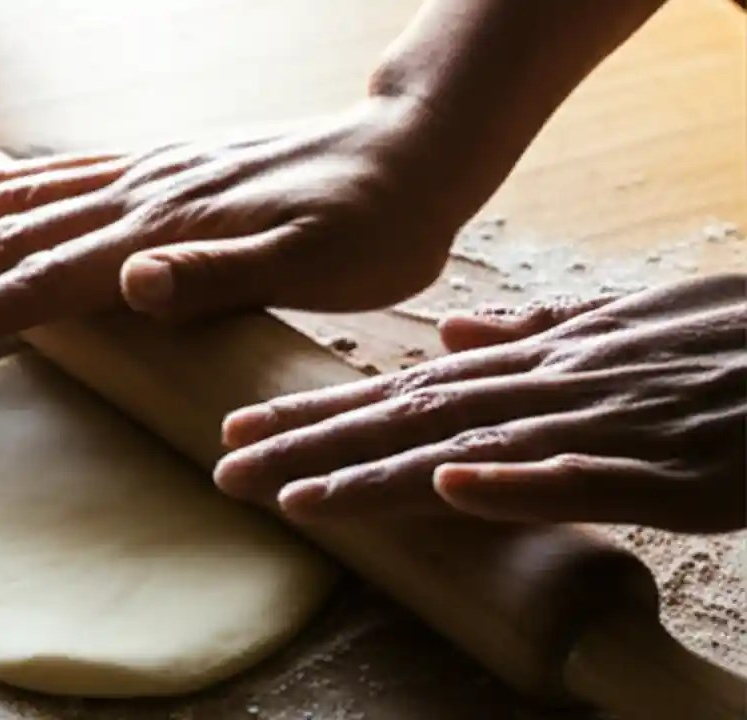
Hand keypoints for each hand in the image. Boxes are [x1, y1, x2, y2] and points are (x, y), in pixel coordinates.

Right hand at [0, 94, 486, 357]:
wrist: (416, 146)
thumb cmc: (379, 223)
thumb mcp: (319, 264)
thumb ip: (221, 276)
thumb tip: (128, 281)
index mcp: (165, 231)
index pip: (45, 279)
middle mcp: (140, 196)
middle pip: (7, 232)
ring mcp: (147, 174)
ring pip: (22, 197)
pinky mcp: (163, 165)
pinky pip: (63, 171)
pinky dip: (4, 181)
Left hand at [214, 274, 746, 532]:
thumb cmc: (725, 343)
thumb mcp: (621, 325)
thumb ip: (534, 334)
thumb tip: (450, 338)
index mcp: (535, 364)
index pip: (402, 390)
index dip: (319, 413)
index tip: (244, 430)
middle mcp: (549, 390)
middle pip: (410, 420)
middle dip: (314, 448)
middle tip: (227, 471)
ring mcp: (604, 426)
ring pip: (471, 450)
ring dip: (383, 475)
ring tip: (299, 498)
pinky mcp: (667, 470)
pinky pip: (581, 479)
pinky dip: (515, 483)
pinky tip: (451, 490)